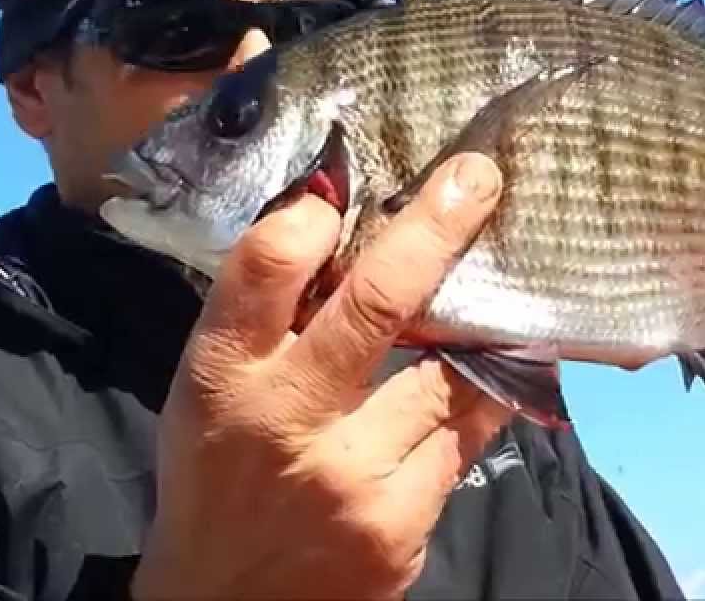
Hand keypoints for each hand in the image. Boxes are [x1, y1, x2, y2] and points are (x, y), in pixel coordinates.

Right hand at [130, 152, 511, 600]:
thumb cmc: (218, 478)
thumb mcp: (211, 391)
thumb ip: (265, 320)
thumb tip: (341, 228)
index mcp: (222, 375)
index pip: (267, 263)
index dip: (315, 213)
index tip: (347, 192)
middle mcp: (285, 419)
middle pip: (376, 303)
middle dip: (437, 231)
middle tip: (477, 181)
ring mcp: (352, 476)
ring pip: (448, 377)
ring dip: (476, 334)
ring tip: (494, 300)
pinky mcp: (402, 523)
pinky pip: (466, 438)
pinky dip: (478, 403)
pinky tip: (481, 386)